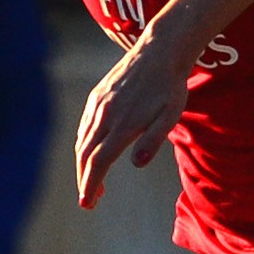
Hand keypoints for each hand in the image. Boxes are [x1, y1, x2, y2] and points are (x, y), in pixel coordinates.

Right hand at [73, 34, 192, 207]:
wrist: (160, 50)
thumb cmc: (170, 86)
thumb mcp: (170, 115)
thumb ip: (154, 139)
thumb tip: (137, 163)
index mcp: (123, 124)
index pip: (99, 162)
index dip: (90, 184)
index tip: (87, 203)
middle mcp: (105, 115)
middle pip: (85, 155)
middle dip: (84, 180)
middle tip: (89, 200)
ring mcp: (98, 104)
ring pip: (82, 141)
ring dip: (83, 165)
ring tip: (92, 180)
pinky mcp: (97, 95)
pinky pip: (84, 126)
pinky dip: (83, 145)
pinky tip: (91, 152)